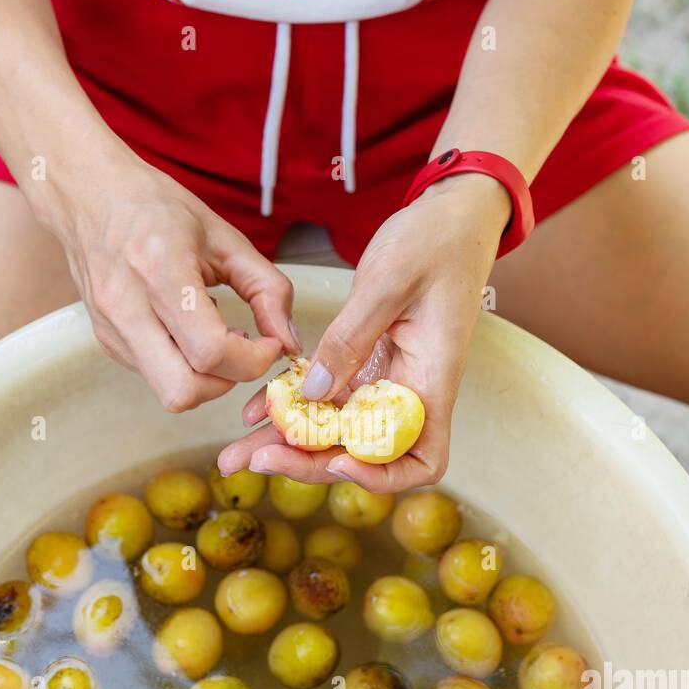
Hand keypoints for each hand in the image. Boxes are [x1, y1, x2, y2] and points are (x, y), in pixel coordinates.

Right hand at [46, 146, 298, 410]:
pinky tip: (187, 329)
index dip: (252, 359)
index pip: (210, 351)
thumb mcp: (225, 238)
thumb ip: (267, 290)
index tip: (269, 342)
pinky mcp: (105, 341)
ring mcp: (111, 329)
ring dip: (206, 377)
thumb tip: (289, 341)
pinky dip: (183, 365)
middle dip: (226, 381)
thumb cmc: (157, 209)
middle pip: (184, 391)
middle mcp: (127, 307)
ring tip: (214, 334)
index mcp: (160, 271)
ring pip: (169, 393)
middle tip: (242, 350)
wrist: (88, 194)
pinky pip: (155, 376)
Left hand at [217, 174, 510, 490]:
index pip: (420, 458)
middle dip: (308, 463)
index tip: (334, 460)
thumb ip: (348, 339)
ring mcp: (387, 380)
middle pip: (363, 453)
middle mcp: (410, 391)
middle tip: (253, 460)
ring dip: (289, 443)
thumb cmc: (437, 241)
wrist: (452, 214)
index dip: (379, 474)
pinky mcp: (367, 363)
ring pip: (338, 430)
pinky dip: (293, 406)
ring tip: (237, 453)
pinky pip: (329, 398)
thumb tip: (313, 393)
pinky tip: (256, 410)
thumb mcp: (387, 282)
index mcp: (432, 379)